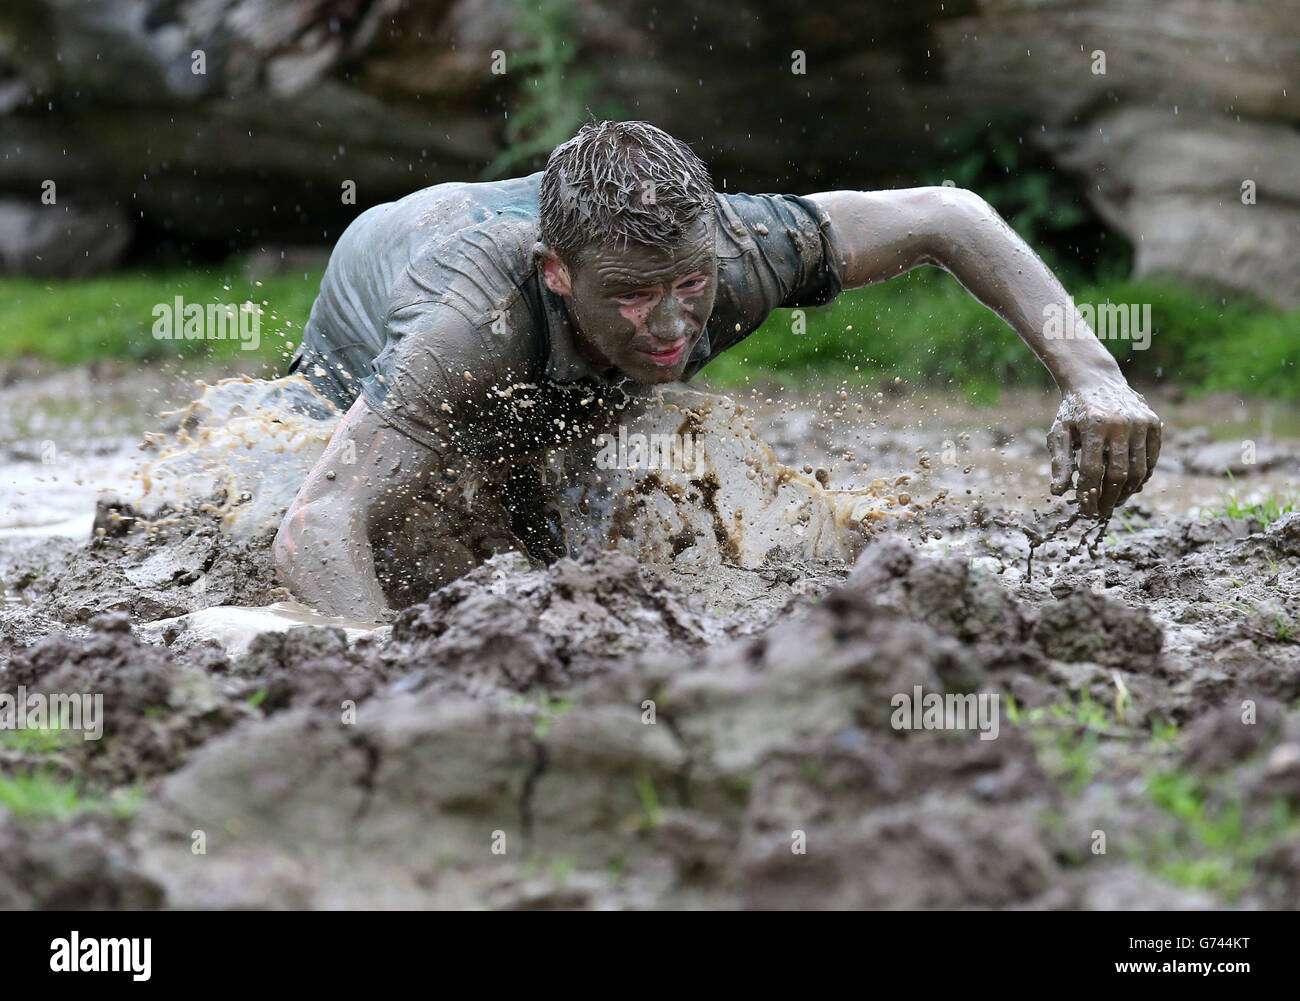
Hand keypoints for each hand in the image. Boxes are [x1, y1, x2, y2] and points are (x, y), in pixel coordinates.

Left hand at [1048, 380, 1161, 518]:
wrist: (1096, 381)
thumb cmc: (1073, 411)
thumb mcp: (1059, 432)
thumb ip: (1059, 462)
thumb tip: (1058, 492)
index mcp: (1094, 425)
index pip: (1091, 470)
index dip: (1088, 495)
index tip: (1085, 511)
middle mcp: (1121, 423)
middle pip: (1118, 473)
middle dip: (1109, 498)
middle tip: (1102, 512)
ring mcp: (1141, 422)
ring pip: (1138, 469)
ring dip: (1127, 492)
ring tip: (1115, 503)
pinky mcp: (1153, 423)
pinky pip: (1152, 458)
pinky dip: (1143, 477)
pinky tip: (1130, 488)